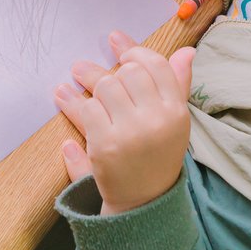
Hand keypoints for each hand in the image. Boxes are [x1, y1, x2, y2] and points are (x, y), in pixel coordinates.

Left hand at [54, 31, 195, 214]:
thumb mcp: (173, 121)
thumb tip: (187, 51)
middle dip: (108, 70)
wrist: (142, 202)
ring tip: (75, 74)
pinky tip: (64, 97)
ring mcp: (131, 133)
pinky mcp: (106, 146)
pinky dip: (74, 105)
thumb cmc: (157, 154)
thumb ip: (177, 84)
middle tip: (85, 68)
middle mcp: (157, 119)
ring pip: (106, 86)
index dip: (135, 51)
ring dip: (88, 80)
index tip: (118, 47)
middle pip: (129, 72)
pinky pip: (88, 109)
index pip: (157, 65)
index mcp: (176, 111)